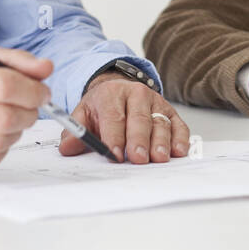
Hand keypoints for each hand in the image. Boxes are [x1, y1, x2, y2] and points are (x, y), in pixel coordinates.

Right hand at [0, 44, 49, 168]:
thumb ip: (17, 61)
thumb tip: (46, 69)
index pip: (5, 86)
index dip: (33, 92)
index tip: (42, 93)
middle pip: (5, 118)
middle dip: (29, 114)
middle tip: (30, 108)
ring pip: (0, 141)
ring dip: (17, 132)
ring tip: (10, 119)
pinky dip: (2, 148)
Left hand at [59, 72, 190, 163]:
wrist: (117, 90)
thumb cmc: (102, 107)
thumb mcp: (83, 114)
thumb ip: (75, 132)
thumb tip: (68, 147)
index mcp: (111, 94)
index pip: (113, 117)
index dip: (115, 137)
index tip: (115, 155)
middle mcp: (136, 94)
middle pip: (139, 119)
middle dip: (139, 140)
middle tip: (139, 158)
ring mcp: (155, 102)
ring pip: (160, 122)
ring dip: (161, 141)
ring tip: (159, 158)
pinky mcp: (170, 110)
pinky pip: (178, 124)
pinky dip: (180, 138)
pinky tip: (178, 151)